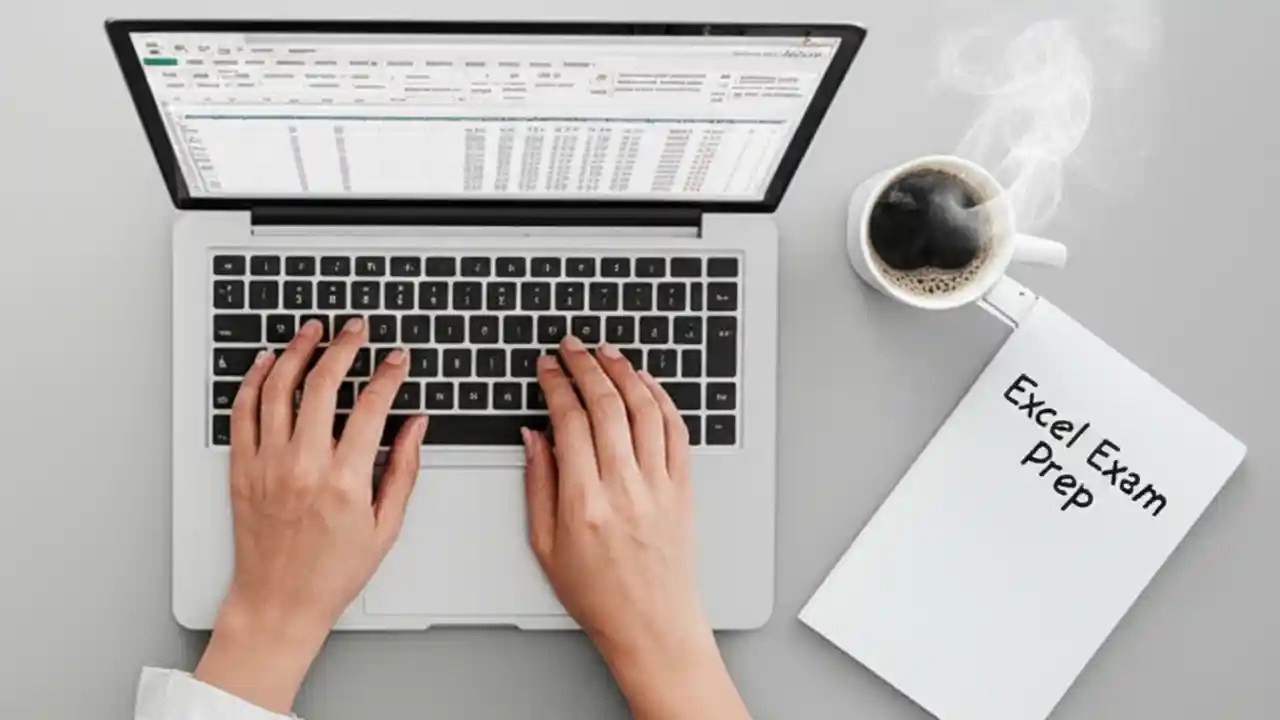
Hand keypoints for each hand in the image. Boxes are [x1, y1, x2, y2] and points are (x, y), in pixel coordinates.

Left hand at [195, 318, 426, 713]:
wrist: (278, 602)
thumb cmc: (331, 572)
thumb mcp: (386, 525)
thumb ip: (403, 469)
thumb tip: (415, 425)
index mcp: (345, 480)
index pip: (371, 406)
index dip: (388, 374)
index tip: (396, 359)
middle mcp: (303, 466)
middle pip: (323, 384)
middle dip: (344, 346)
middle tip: (355, 329)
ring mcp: (267, 465)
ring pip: (278, 388)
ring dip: (297, 351)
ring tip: (312, 331)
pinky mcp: (242, 469)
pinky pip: (242, 412)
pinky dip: (254, 380)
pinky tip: (268, 362)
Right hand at [524, 336, 748, 719]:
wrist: (652, 624)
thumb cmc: (597, 594)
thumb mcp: (546, 545)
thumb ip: (538, 484)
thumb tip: (534, 435)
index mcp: (584, 502)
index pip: (569, 421)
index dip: (555, 384)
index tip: (547, 367)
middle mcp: (624, 488)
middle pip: (607, 405)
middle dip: (585, 365)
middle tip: (571, 346)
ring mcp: (659, 486)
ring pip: (645, 409)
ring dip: (624, 372)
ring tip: (607, 353)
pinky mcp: (683, 489)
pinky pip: (675, 431)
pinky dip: (661, 399)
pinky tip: (646, 384)